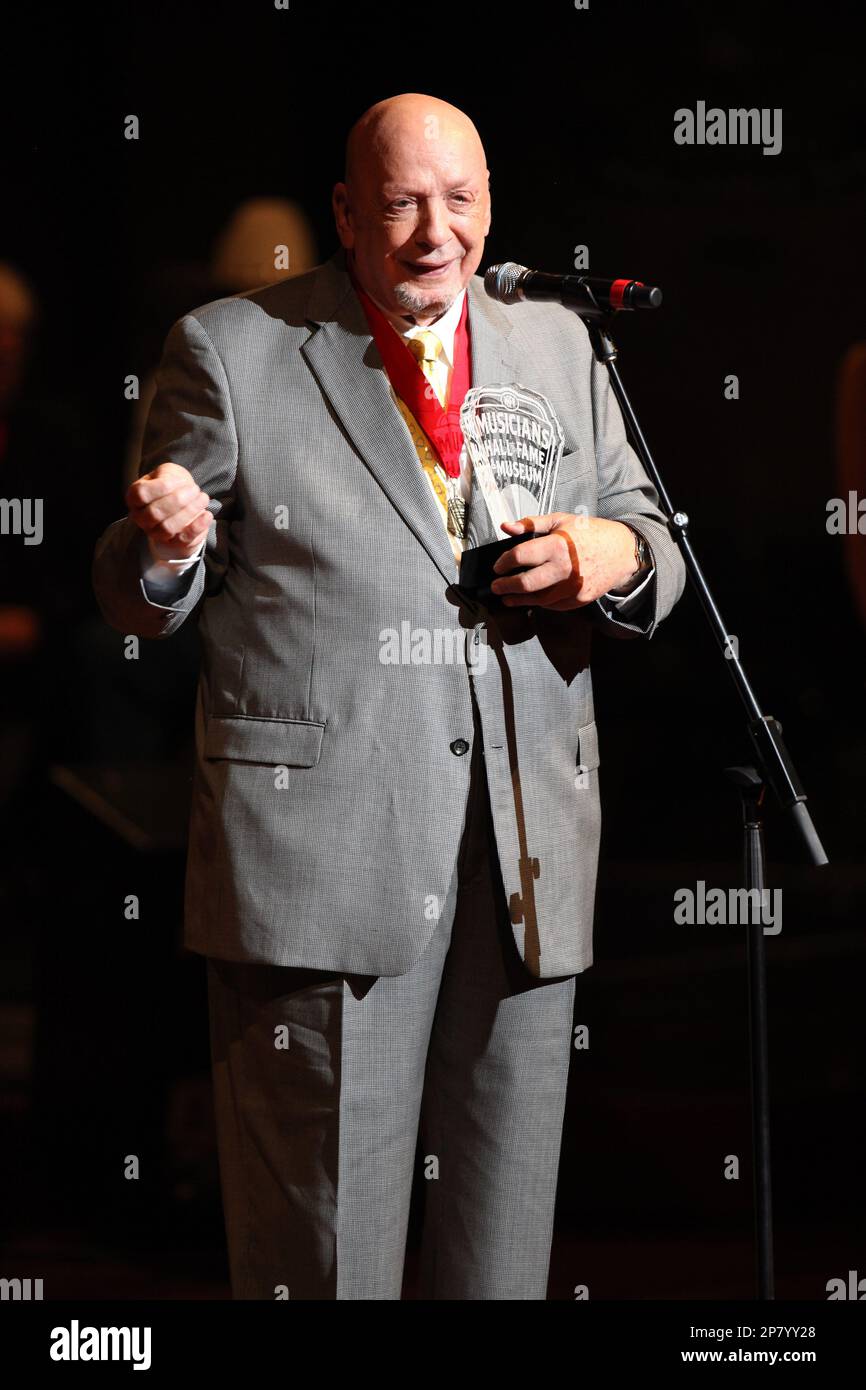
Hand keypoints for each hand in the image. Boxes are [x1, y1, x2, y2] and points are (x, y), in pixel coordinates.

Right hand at [126, 461, 210, 560]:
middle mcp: (140, 518)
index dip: (161, 488)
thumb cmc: (171, 484)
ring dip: (189, 512)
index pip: (141, 494)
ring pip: (168, 528)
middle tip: (195, 489)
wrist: (181, 501)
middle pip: (155, 513)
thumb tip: (175, 485)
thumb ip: (166, 476)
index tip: (180, 480)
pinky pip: (182, 540)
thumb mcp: (166, 472)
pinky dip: (196, 527)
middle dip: (179, 500)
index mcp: (134, 497)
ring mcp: (154, 533)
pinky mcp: (172, 543)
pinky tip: (207, 515)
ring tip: (203, 499)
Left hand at [490, 512, 637, 610]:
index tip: (498, 567)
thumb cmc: (589, 533)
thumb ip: (531, 524)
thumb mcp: (560, 521)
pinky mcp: (579, 599)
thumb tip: (506, 527)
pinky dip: (540, 602)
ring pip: (538, 599)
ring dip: (519, 599)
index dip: (503, 563)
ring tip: (508, 597)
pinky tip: (532, 598)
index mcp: (558, 545)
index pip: (520, 556)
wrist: (621, 551)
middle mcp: (564, 568)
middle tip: (496, 587)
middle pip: (525, 583)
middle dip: (505, 587)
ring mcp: (573, 587)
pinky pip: (553, 604)